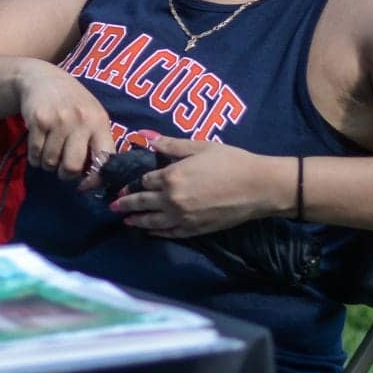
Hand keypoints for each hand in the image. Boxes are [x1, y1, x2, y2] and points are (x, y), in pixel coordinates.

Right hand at [16, 62, 114, 185]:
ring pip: (51, 162)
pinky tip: (38, 147)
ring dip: (47, 164)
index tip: (86, 185)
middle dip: (66, 174)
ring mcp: (59, 120)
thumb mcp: (91, 116)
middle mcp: (81, 121)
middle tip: (62, 170)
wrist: (42, 78)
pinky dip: (34, 158)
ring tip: (49, 153)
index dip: (96, 178)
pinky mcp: (38, 121)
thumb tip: (94, 178)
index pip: (104, 158)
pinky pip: (35, 153)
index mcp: (99, 122)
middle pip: (73, 166)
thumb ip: (96, 142)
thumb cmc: (72, 102)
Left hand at [109, 137, 289, 237]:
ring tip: (126, 221)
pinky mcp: (196, 229)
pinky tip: (151, 232)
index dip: (133, 183)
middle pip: (143, 203)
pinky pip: (171, 233)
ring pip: (153, 221)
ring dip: (137, 221)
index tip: (123, 187)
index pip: (144, 181)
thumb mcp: (200, 146)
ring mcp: (183, 217)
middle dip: (126, 204)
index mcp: (171, 176)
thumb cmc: (231, 161)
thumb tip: (149, 140)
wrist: (258, 186)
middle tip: (113, 207)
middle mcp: (172, 199)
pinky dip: (158, 233)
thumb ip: (172, 144)